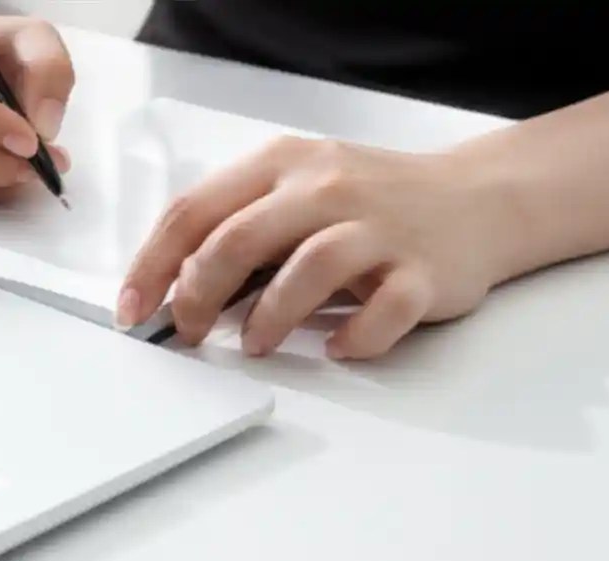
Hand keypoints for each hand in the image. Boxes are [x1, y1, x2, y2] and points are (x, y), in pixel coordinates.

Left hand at [116, 136, 519, 358]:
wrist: (477, 198)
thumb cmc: (369, 202)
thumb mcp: (295, 192)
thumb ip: (239, 226)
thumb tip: (171, 288)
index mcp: (282, 165)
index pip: (194, 211)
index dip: (151, 266)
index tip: (131, 310)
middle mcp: (326, 187)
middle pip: (237, 240)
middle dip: (196, 296)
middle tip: (189, 332)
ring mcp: (379, 227)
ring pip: (306, 270)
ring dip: (267, 320)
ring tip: (255, 344)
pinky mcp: (423, 270)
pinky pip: (382, 312)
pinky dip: (353, 338)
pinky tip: (337, 348)